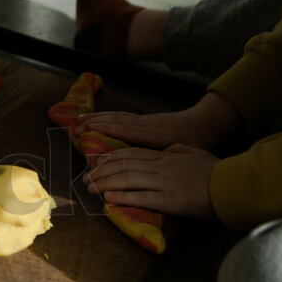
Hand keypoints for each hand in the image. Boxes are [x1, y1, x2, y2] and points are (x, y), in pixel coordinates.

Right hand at [74, 92, 241, 150]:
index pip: (127, 130)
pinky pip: (121, 116)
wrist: (206, 121)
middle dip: (94, 123)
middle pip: (116, 121)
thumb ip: (168, 157)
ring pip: (117, 116)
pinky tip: (95, 118)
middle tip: (75, 128)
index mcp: (156, 135)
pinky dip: (106, 116)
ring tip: (77, 120)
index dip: (107, 130)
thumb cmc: (198, 140)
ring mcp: (144, 120)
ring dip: (96, 117)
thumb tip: (151, 165)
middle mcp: (147, 124)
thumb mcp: (188, 151)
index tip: (88, 132)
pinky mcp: (144, 119)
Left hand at [83, 144, 219, 218]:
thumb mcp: (195, 153)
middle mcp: (162, 167)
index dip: (110, 157)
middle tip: (85, 178)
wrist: (235, 184)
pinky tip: (108, 198)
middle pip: (124, 166)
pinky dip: (123, 197)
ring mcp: (165, 183)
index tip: (95, 162)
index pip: (131, 153)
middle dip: (101, 172)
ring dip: (106, 184)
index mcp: (166, 156)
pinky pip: (142, 197)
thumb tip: (167, 151)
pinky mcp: (170, 200)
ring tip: (90, 189)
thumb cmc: (217, 171)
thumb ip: (178, 151)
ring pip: (128, 180)